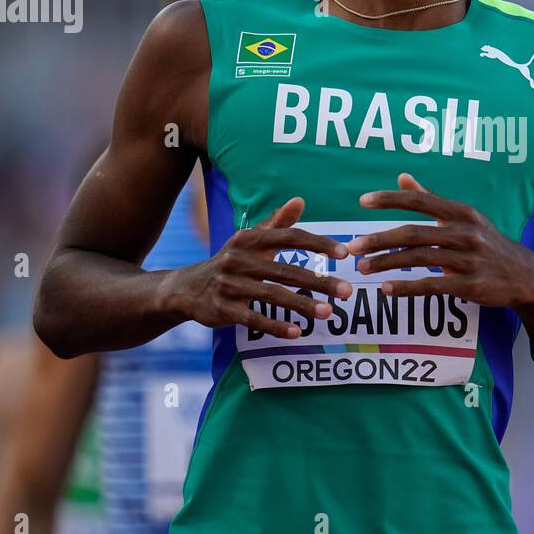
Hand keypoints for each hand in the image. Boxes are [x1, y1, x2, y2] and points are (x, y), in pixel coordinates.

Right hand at [164, 197, 350, 338]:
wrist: (185, 288)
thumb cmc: (229, 261)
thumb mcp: (249, 240)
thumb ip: (276, 223)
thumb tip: (300, 201)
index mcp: (249, 239)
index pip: (290, 237)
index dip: (318, 244)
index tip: (344, 253)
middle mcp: (239, 259)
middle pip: (286, 269)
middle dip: (319, 281)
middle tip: (348, 291)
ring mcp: (229, 284)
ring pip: (272, 295)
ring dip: (302, 304)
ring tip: (329, 313)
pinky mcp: (222, 308)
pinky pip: (253, 318)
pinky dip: (275, 326)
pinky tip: (297, 333)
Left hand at [346, 173, 533, 308]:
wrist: (524, 276)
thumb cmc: (487, 242)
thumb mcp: (464, 217)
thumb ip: (431, 198)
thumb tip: (402, 176)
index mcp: (462, 212)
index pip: (421, 200)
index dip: (391, 199)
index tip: (363, 201)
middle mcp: (465, 232)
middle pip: (414, 233)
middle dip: (379, 239)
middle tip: (353, 247)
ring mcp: (469, 259)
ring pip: (419, 259)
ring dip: (387, 264)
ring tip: (363, 268)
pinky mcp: (470, 285)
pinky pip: (432, 285)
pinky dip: (407, 287)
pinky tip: (387, 289)